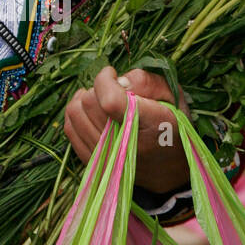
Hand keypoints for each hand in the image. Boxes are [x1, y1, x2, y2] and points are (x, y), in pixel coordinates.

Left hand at [63, 66, 189, 195]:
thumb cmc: (172, 128)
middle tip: (112, 89)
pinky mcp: (92, 160)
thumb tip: (118, 80)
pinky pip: (70, 128)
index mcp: (150, 126)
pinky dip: (77, 114)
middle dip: (98, 88)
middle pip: (89, 102)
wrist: (169, 170)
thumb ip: (148, 81)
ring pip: (75, 113)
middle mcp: (124, 145)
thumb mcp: (174, 97)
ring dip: (85, 99)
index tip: (112, 73)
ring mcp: (105, 156)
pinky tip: (92, 111)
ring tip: (100, 98)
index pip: (110, 100)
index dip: (105, 79)